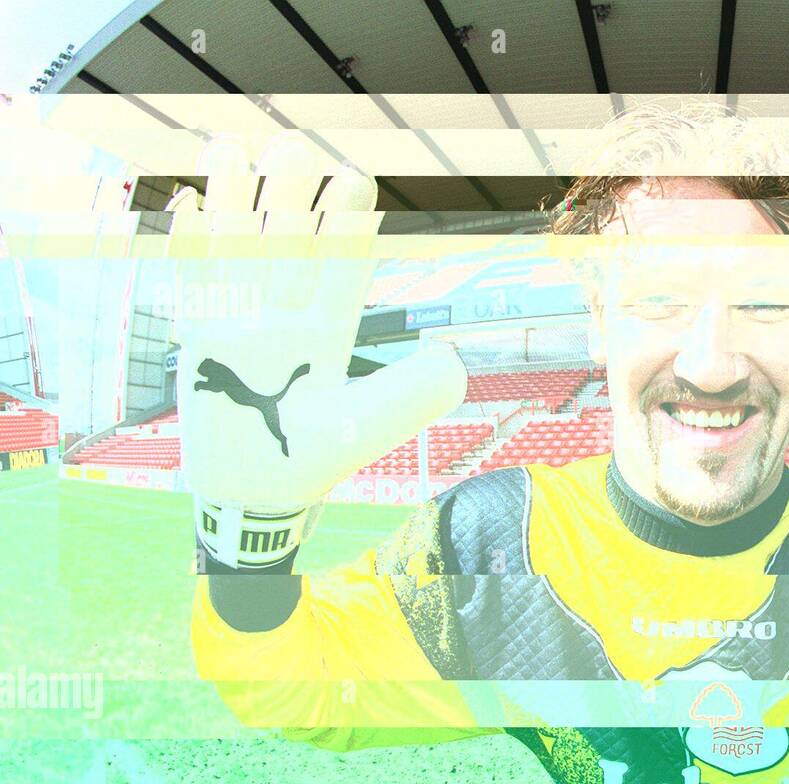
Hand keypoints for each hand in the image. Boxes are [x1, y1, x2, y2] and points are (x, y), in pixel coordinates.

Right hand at [172, 134, 465, 566]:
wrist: (257, 489)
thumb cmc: (318, 457)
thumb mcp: (371, 423)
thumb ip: (416, 392)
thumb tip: (454, 356)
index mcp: (330, 322)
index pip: (341, 257)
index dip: (346, 218)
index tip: (353, 177)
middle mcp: (288, 310)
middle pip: (290, 235)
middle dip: (292, 190)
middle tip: (293, 144)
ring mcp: (242, 317)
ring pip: (241, 242)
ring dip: (239, 198)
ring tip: (235, 149)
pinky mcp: (201, 333)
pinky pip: (194, 276)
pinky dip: (190, 240)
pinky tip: (192, 199)